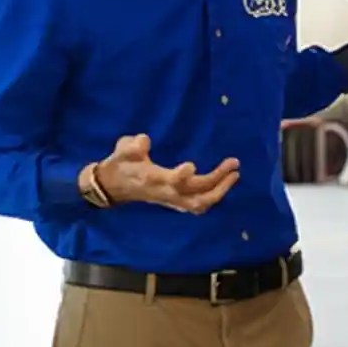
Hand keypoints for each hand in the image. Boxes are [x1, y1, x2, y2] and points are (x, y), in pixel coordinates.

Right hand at [95, 134, 239, 214]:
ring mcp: (171, 200)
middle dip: (217, 180)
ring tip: (234, 175)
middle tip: (234, 164)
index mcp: (152, 179)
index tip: (191, 164)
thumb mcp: (121, 151)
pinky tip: (224, 185)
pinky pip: (198, 206)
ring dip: (220, 192)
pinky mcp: (175, 202)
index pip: (170, 182)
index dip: (181, 176)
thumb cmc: (120, 164)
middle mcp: (165, 193)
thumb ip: (131, 146)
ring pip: (200, 204)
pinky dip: (213, 197)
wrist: (113, 187)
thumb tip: (145, 140)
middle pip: (195, 194)